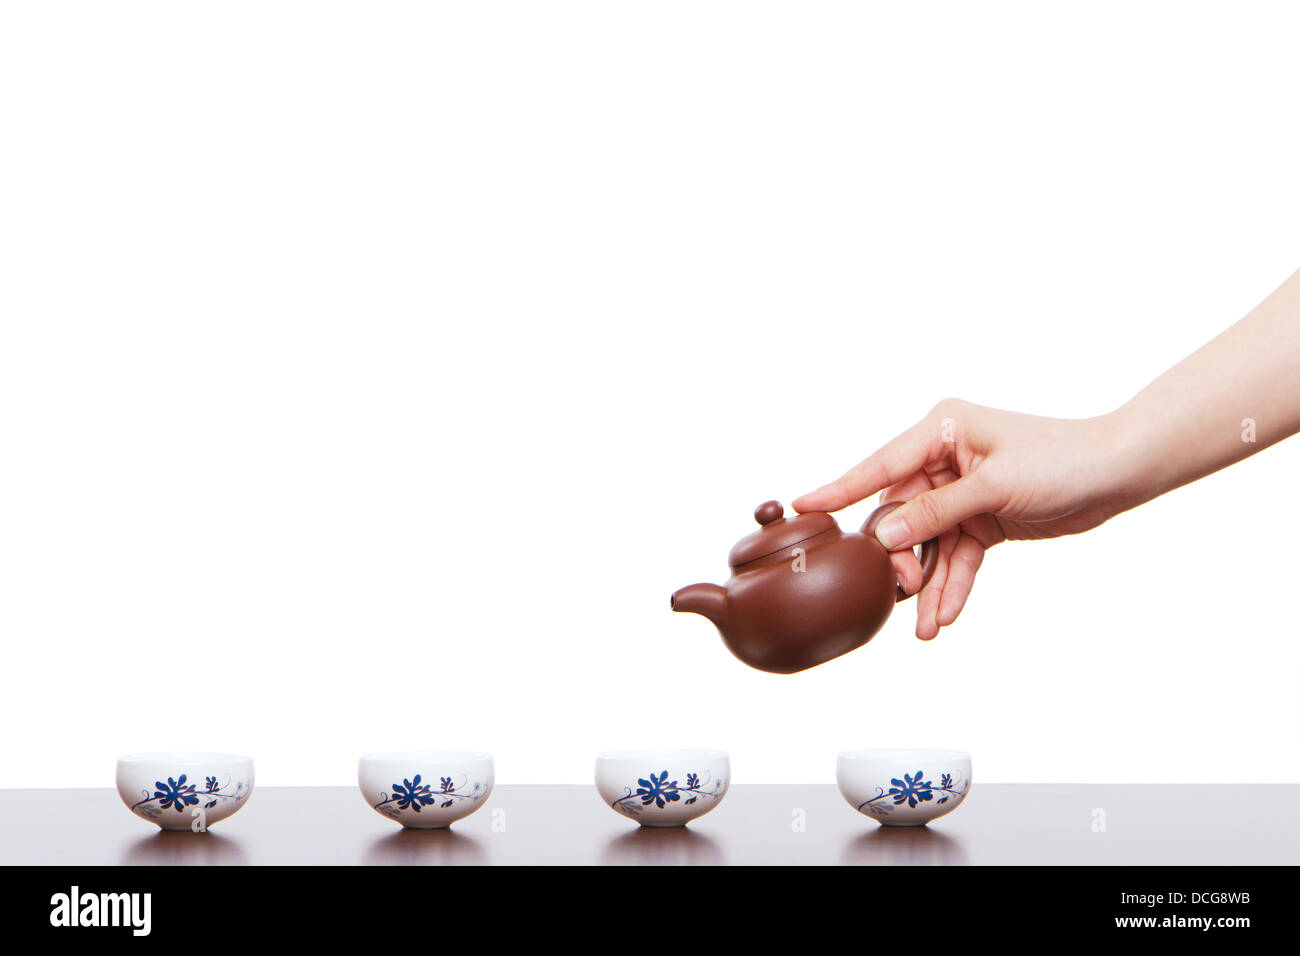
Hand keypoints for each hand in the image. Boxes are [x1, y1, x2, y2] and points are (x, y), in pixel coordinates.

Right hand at [793, 399, 1132, 639]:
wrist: (1117, 474)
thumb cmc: (1061, 460)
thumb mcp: (994, 488)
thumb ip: (935, 512)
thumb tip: (885, 537)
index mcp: (941, 431)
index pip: (880, 466)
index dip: (840, 489)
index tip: (801, 506)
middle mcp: (944, 458)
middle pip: (902, 515)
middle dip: (902, 558)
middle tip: (903, 591)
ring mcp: (961, 491)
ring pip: (928, 544)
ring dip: (928, 584)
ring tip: (925, 625)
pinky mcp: (980, 519)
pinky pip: (956, 557)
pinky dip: (953, 586)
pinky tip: (946, 617)